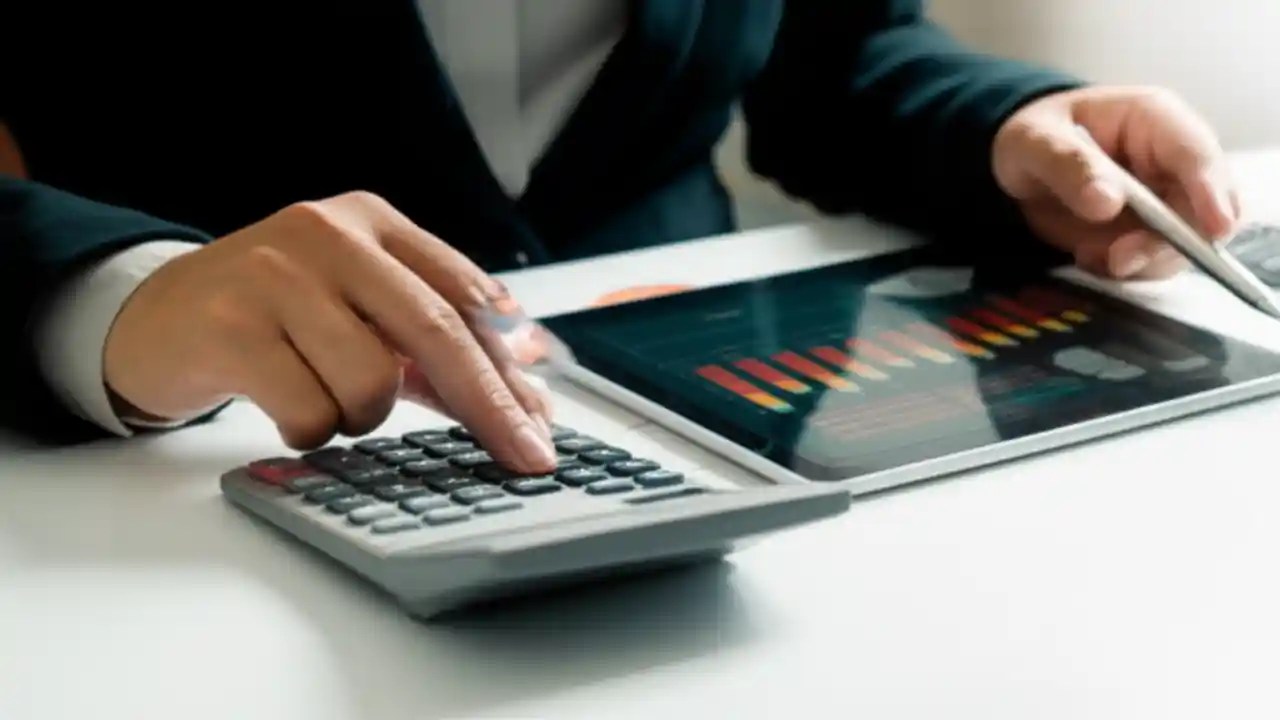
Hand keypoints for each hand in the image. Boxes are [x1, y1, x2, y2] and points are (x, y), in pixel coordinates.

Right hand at [103, 191, 556, 471]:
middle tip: (523, 457)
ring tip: (324, 394)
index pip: (467, 295)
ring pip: (372, 383)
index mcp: (371, 221)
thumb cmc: (275, 317)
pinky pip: (310, 412)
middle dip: (490, 406)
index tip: (543, 420)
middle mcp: (328, 234)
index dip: (512, 365)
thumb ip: (432, 344)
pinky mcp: (230, 326)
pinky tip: (284, 403)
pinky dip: (310, 430)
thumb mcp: (357, 310)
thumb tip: (522, 397)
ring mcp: (275, 274)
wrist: (156, 317)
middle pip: (439, 331)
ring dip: (360, 415)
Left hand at [993, 86, 1239, 278]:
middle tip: (1120, 259)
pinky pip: (1153, 261)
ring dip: (1143, 261)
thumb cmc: (1034, 135)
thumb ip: (1068, 165)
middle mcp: (1171, 161)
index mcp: (1155, 120)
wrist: (1019, 163)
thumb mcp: (1034, 141)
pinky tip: (1087, 257)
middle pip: (1204, 209)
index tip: (1217, 230)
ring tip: (1089, 255)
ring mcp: (1165, 199)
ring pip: (1183, 243)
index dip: (1212, 193)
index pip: (1197, 155)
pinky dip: (1125, 270)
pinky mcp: (1149, 232)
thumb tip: (1107, 203)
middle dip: (1169, 243)